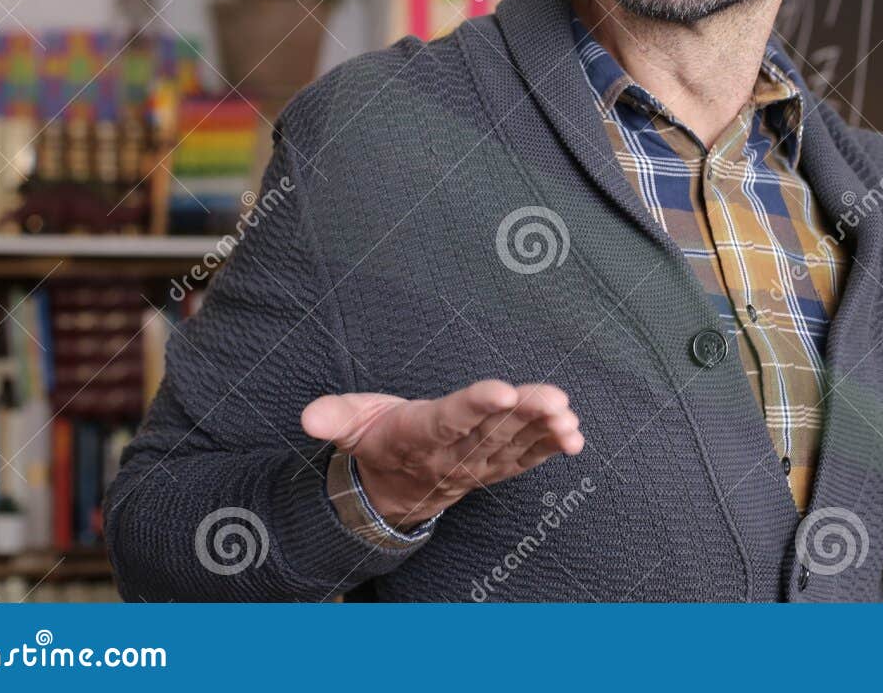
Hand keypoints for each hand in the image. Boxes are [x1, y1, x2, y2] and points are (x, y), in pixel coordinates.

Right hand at [300, 380, 583, 530]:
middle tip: (553, 400)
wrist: (393, 491)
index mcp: (417, 436)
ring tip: (567, 416)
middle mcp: (452, 454)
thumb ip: (335, 417)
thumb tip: (309, 417)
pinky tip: (573, 437)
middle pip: (492, 432)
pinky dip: (550, 449)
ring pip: (514, 446)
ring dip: (543, 432)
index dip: (475, 406)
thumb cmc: (377, 441)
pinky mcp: (496, 469)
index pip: (448, 420)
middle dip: (525, 415)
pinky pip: (526, 461)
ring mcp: (477, 465)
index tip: (502, 390)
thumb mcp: (349, 425)